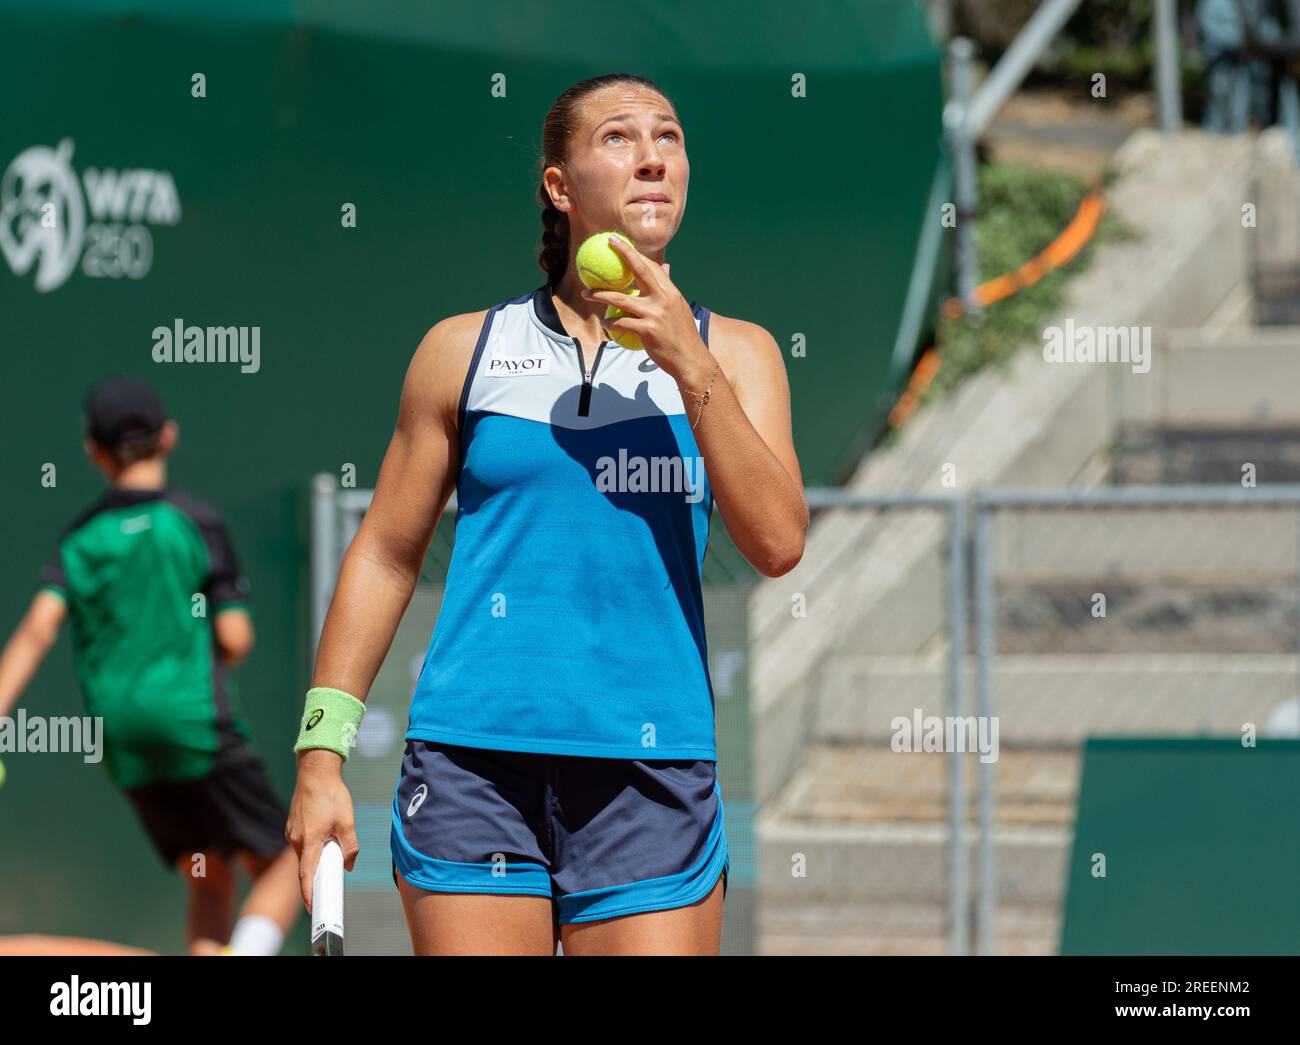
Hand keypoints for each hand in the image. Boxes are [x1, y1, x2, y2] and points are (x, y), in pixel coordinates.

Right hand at [285, 749, 358, 910]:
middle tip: (331, 880)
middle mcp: (296, 838)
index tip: (312, 907)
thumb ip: (350, 846)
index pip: (306, 874)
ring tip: (333, 846)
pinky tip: (325, 835)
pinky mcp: (292, 825)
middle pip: (306, 865)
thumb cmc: (332, 795)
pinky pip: (302, 842)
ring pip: (305, 853)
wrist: (315, 772)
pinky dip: (313, 846)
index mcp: (309, 840)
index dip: (309, 893)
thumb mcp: (347, 822)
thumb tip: (349, 865)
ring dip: (317, 856)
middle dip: (318, 874)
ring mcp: (291, 832)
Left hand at [580, 234, 712, 383]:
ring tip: (586, 293)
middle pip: (639, 270)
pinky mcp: (647, 330)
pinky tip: (603, 321)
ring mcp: (654, 313)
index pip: (651, 266)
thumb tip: (665, 267)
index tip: (619, 243)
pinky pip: (621, 323)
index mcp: (670, 291)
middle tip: (606, 245)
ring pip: (620, 299)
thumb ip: (669, 287)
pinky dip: (610, 322)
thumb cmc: (682, 334)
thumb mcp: (678, 307)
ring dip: (599, 295)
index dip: (634, 253)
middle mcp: (663, 298)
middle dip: (623, 253)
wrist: (689, 359)